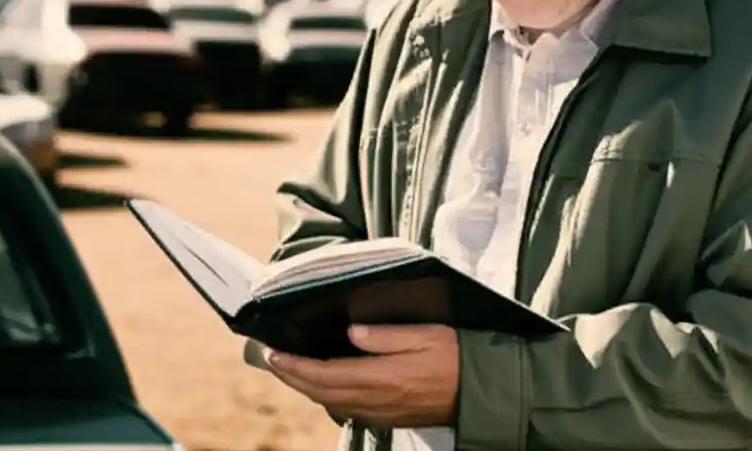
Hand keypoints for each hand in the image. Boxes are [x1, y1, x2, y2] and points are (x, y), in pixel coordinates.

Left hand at [263, 324, 458, 427]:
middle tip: (271, 359)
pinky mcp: (386, 418)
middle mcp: (376, 400)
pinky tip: (322, 383)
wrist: (481, 393)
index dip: (295, 366)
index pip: (325, 374)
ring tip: (288, 369)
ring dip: (305, 387)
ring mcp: (380, 412)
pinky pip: (345, 408)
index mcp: (382, 378)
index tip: (274, 352)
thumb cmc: (457, 358)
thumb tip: (352, 332)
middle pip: (320, 392)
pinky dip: (325, 395)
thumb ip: (387, 336)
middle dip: (291, 376)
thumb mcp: (427, 334)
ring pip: (330, 402)